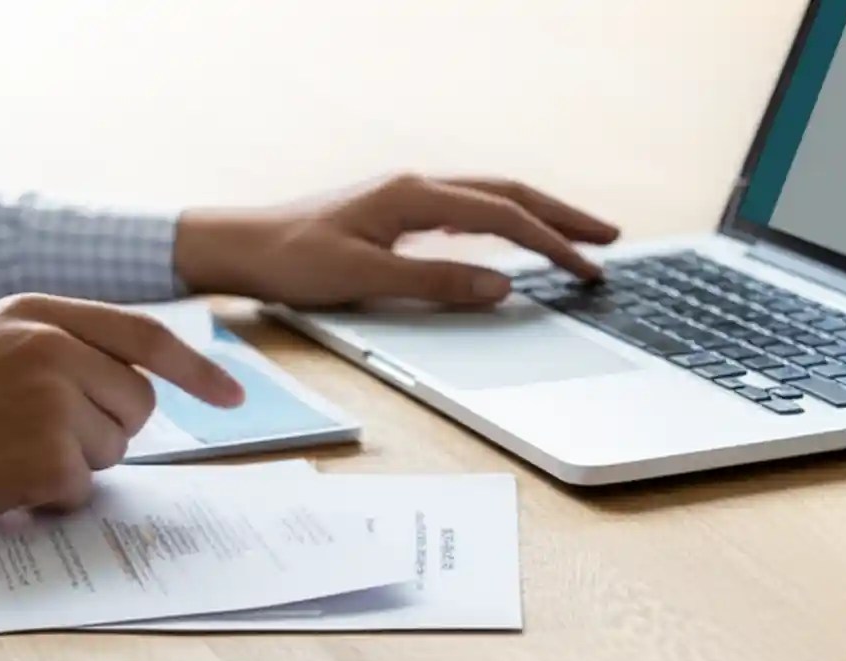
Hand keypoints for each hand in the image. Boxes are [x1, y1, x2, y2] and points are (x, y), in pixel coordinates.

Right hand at [0, 294, 243, 535]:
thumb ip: (61, 345)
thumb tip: (138, 383)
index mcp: (39, 313)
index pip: (144, 335)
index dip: (196, 368)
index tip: (233, 397)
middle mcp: (52, 348)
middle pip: (137, 401)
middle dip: (104, 426)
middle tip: (36, 433)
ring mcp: (50, 401)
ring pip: (114, 447)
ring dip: (72, 462)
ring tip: (5, 450)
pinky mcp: (43, 456)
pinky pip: (82, 487)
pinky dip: (49, 496)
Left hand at [174, 174, 619, 305]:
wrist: (236, 245)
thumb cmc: (290, 261)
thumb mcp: (363, 278)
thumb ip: (435, 282)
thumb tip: (503, 288)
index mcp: (413, 196)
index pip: (503, 218)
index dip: (552, 244)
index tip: (590, 269)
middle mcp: (415, 186)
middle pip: (508, 193)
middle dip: (562, 215)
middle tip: (609, 238)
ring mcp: (406, 195)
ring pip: (489, 197)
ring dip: (536, 213)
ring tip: (575, 233)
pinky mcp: (395, 210)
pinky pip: (466, 208)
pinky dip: (502, 220)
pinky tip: (507, 236)